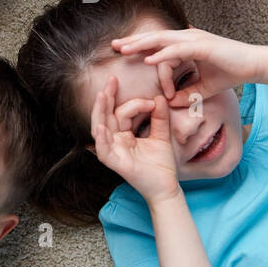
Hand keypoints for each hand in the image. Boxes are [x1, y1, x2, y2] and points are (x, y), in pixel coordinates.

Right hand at [89, 75, 180, 202]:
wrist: (167, 187)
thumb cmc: (162, 164)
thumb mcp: (161, 135)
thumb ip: (159, 117)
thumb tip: (159, 97)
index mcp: (124, 135)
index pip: (122, 112)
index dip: (135, 103)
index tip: (153, 101)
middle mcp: (115, 141)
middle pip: (106, 116)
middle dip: (107, 97)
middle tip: (112, 79)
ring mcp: (113, 152)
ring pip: (100, 129)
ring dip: (100, 112)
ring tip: (103, 95)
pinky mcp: (115, 163)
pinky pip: (104, 150)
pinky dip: (101, 138)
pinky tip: (101, 126)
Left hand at [110, 28, 259, 107]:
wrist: (253, 66)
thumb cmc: (231, 72)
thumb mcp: (204, 87)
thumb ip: (187, 93)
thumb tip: (171, 103)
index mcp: (186, 44)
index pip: (158, 45)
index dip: (143, 51)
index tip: (126, 56)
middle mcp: (188, 37)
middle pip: (154, 37)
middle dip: (133, 41)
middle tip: (114, 45)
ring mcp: (195, 39)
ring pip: (162, 40)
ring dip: (142, 45)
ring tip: (124, 49)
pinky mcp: (202, 46)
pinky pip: (177, 50)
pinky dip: (162, 54)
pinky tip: (149, 60)